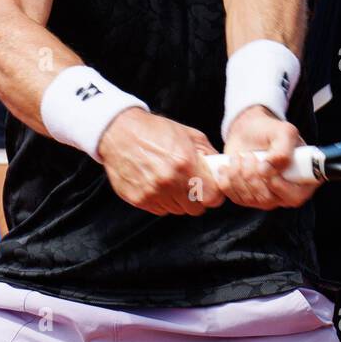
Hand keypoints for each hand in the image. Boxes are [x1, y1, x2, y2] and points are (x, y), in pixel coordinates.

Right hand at [97, 108, 225, 215]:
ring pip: (177, 210)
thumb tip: (220, 168)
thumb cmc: (155, 131)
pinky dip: (162, 200)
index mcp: (185, 164)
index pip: (212, 198)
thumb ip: (208, 153)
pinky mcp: (138, 199)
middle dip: (197, 199)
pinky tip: (157, 184)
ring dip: (178, 200)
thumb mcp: (188, 134)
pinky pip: (160, 210)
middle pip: (195, 209)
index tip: (210, 189)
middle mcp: (169, 181)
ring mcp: (152, 192)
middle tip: (190, 185)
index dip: (214, 195)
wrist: (120, 132)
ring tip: (171, 181)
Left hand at [216, 106, 316, 209]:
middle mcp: (285, 194)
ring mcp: (266, 198)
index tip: (264, 167)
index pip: (294, 197)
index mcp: (302, 180)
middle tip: (249, 155)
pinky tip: (229, 165)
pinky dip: (227, 179)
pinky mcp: (246, 197)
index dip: (278, 186)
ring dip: (239, 175)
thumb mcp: (284, 132)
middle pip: (267, 199)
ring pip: (249, 199)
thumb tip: (268, 171)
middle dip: (252, 175)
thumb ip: (283, 150)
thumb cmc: (270, 131)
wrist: (248, 131)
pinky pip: (234, 197)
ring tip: (239, 156)